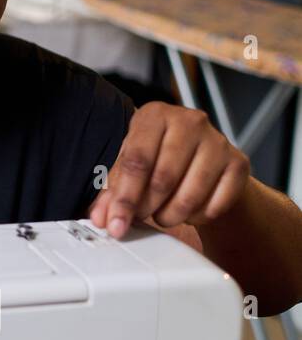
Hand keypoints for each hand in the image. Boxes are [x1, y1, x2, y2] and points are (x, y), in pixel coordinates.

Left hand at [89, 102, 248, 237]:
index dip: (124, 198)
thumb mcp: (130, 165)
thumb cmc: (158, 157)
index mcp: (155, 115)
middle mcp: (189, 121)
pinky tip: (189, 210)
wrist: (203, 156)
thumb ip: (112, 191)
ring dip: (171, 216)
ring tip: (162, 214)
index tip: (114, 225)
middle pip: (163, 179)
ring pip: (190, 196)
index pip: (136, 160)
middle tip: (140, 217)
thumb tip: (101, 218)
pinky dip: (197, 217)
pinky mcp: (239, 163)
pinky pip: (215, 205)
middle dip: (146, 208)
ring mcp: (218, 141)